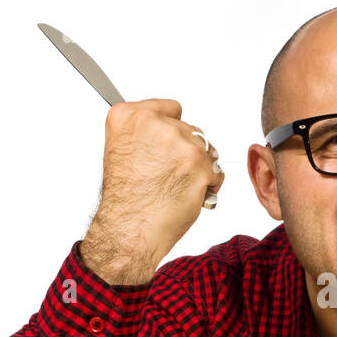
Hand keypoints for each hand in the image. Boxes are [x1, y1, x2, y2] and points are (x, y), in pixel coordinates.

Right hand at [81, 98, 223, 285]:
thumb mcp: (120, 149)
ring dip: (199, 168)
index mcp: (129, 115)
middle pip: (191, 130)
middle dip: (186, 152)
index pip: (171, 108)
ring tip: (176, 186)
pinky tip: (188, 195)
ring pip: (206, 149)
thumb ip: (144, 132)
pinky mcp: (199, 165)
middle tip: (167, 175)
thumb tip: (167, 127)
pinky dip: (208, 184)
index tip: (164, 147)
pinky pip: (216, 170)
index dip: (171, 130)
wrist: (130, 229)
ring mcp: (179, 143)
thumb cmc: (126, 198)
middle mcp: (154, 124)